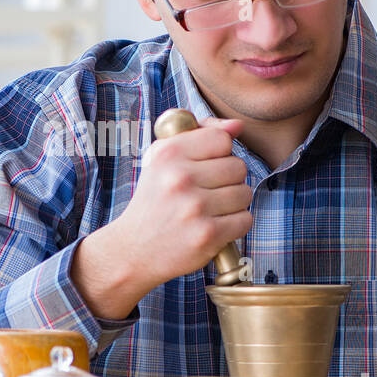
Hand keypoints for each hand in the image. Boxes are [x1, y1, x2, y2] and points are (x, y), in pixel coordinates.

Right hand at [71, 117, 251, 317]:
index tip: (205, 167)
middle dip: (228, 180)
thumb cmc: (152, 202)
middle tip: (207, 192)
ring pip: (244, 193)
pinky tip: (214, 226)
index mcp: (168, 154)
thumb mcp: (162, 160)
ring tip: (210, 210)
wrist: (132, 250)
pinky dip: (234, 225)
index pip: (222, 139)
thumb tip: (237, 125)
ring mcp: (195, 208)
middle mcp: (180, 178)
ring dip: (233, 204)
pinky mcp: (207, 235)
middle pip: (238, 166)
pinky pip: (245, 219)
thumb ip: (199, 135)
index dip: (219, 154)